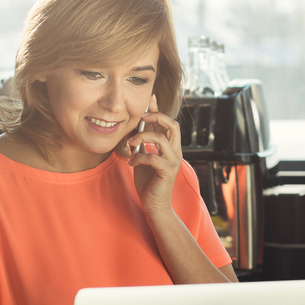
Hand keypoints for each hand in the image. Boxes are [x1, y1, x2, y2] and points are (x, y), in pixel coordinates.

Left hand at [128, 95, 182, 217]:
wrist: (154, 205)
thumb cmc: (149, 182)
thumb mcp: (144, 158)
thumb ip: (144, 144)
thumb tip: (137, 129)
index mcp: (170, 147)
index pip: (168, 123)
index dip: (158, 110)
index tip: (150, 98)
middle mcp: (175, 152)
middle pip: (172, 125)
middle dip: (156, 116)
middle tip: (141, 117)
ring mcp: (173, 161)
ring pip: (161, 138)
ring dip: (142, 137)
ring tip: (130, 144)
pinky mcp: (167, 171)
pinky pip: (153, 157)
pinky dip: (139, 157)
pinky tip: (131, 163)